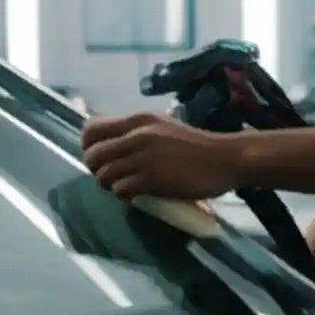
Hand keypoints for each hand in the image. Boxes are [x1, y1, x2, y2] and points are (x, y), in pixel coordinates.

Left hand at [80, 112, 242, 200]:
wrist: (225, 159)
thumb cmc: (197, 146)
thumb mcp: (163, 128)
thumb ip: (138, 133)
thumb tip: (112, 147)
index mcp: (138, 119)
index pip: (92, 129)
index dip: (89, 146)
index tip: (101, 157)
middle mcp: (137, 135)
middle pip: (93, 154)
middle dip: (97, 169)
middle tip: (112, 175)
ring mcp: (144, 157)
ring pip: (104, 174)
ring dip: (110, 184)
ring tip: (125, 185)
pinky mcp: (152, 179)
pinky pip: (121, 189)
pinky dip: (124, 194)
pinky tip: (136, 194)